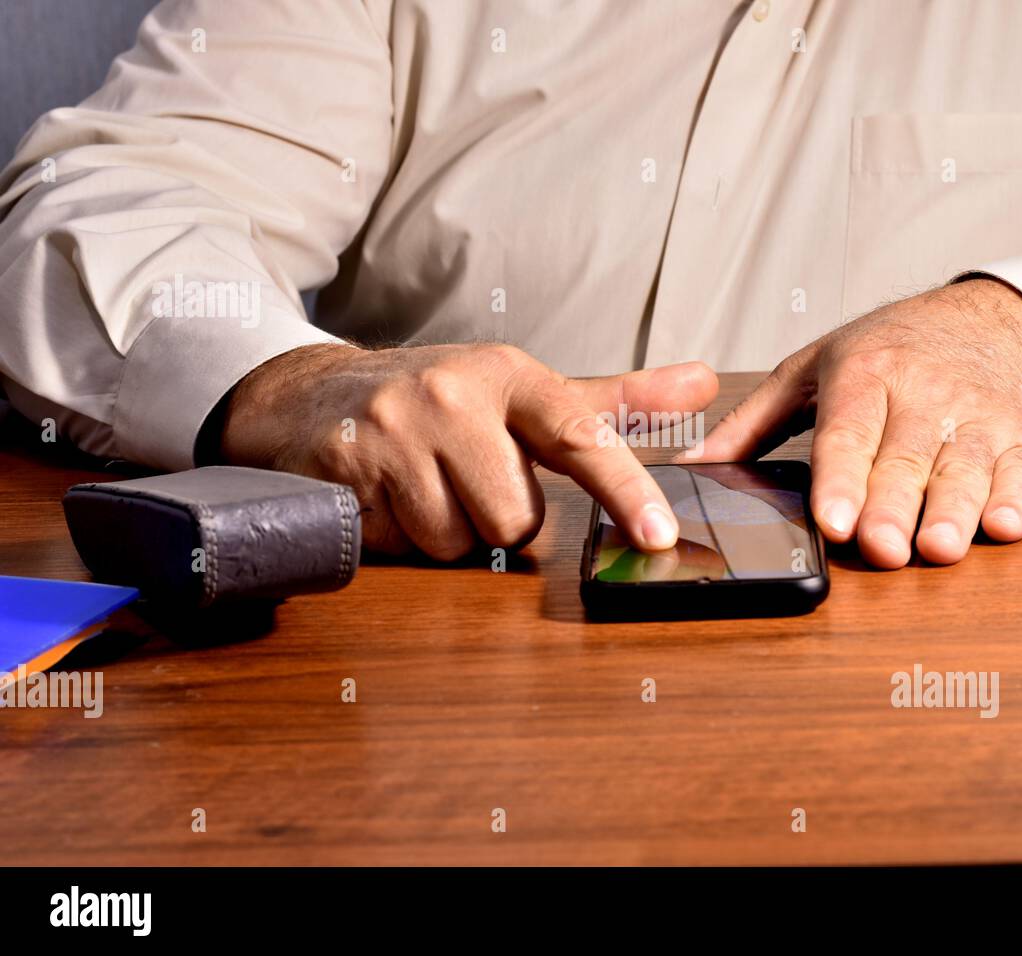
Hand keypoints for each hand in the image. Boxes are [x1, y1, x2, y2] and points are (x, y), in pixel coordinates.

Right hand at [220, 342, 717, 558]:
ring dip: (444, 532)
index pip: (579, 434)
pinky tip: (384, 496)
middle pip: (513, 519)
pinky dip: (397, 536)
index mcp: (507, 375)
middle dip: (494, 518)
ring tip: (422, 486)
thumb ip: (615, 401)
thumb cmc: (439, 400)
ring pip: (455, 542)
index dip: (625, 489)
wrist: (311, 394)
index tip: (658, 536)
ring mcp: (392, 430)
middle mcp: (451, 394)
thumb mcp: (525, 392)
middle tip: (467, 481)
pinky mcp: (344, 468)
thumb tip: (704, 381)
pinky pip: (399, 545)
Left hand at [688, 278, 1021, 567]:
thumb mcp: (813, 368)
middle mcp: (922, 392)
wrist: (988, 320)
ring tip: (938, 548)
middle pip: (905, 459)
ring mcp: (975, 413)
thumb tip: (692, 465)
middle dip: (892, 507)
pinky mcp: (1017, 433)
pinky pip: (1021, 470)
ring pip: (964, 468)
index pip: (847, 432)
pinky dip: (1016, 499)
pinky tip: (1005, 525)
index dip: (840, 478)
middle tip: (881, 550)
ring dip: (953, 511)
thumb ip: (753, 422)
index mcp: (865, 374)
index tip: (831, 520)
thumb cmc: (889, 349)